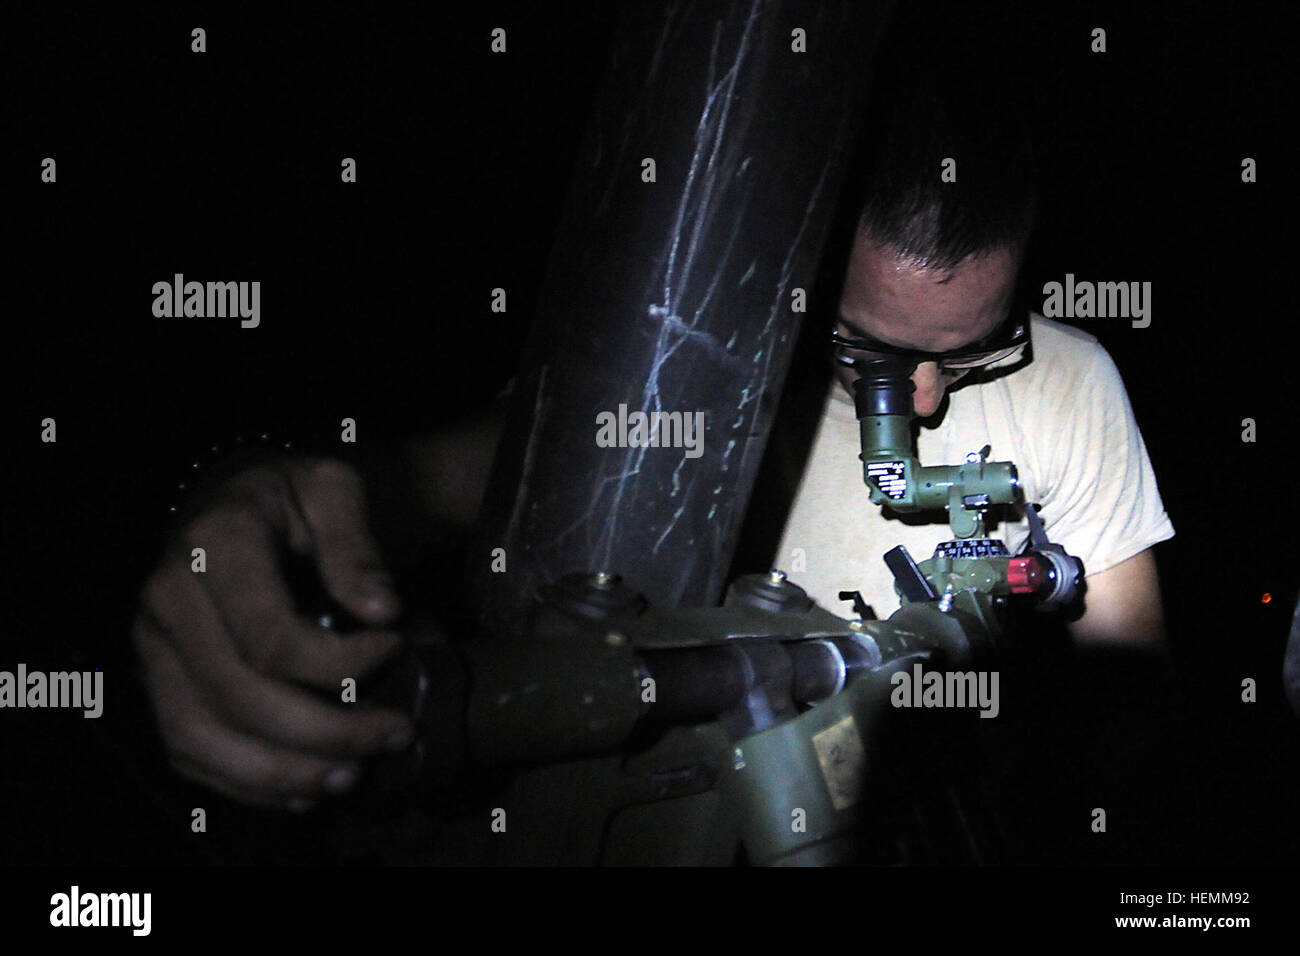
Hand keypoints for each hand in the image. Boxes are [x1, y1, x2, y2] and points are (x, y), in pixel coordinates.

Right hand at [132, 457, 414, 810]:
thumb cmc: (289, 496)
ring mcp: (153, 647)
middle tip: (395, 735)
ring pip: (203, 736)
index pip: (271, 637)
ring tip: (351, 777)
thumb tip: (383, 609)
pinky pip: (187, 750)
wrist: (230, 497)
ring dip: (282, 772)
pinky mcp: (156, 681)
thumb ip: (357, 544)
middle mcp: (168, 599)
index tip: (395, 648)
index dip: (340, 662)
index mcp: (214, 546)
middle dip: (326, 732)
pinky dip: (245, 783)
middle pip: (240, 696)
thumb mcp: (332, 489)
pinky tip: (303, 789)